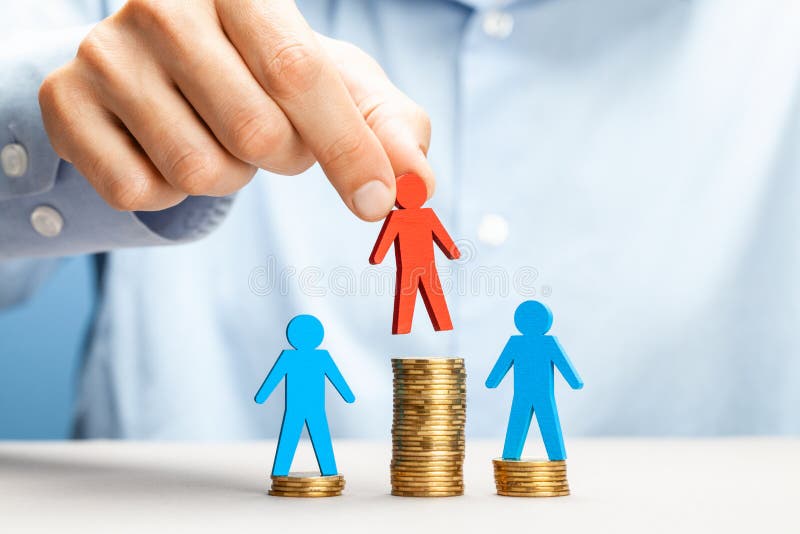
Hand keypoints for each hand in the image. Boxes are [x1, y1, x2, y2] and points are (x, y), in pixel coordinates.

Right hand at [39, 0, 434, 220]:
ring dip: (230, 174)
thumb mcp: (340, 83)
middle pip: (254, 133)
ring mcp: (104, 53)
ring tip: (220, 134)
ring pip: (198, 170)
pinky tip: (171, 147)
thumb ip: (387, 126)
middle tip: (274, 136)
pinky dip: (173, 193)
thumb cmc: (271, 70)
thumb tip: (419, 185)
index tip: (380, 201)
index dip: (348, 147)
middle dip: (285, 157)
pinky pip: (140, 192)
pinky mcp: (66, 104)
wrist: (176, 58)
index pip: (299, 73)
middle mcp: (162, 4)